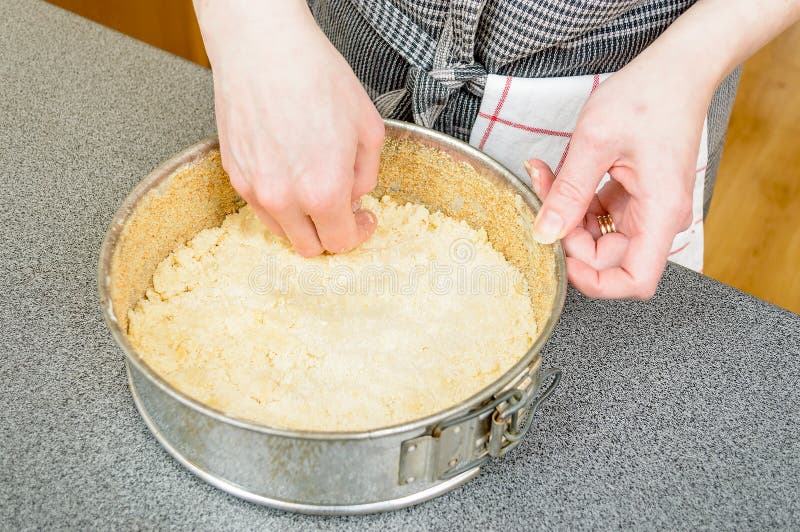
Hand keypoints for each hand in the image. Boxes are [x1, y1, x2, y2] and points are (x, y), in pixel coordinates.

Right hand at [195, 0, 382, 255]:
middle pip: (309, 246)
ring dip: (302, 220)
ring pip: (281, 230)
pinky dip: (279, 200)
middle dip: (330, 232)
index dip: (359, 232)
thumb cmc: (315, 76)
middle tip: (342, 208)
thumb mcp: (367, 126)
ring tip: (314, 185)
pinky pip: (260, 205)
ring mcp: (254, 188)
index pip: (341, 241)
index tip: (363, 218)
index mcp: (323, 190)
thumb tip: (355, 196)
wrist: (263, 47)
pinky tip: (291, 170)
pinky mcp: (234, 174)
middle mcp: (284, 198)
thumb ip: (366, 174)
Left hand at [526, 58, 710, 298]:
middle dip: (566, 236)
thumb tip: (544, 233)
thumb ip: (568, 191)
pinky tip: (556, 176)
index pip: (635, 281)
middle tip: (541, 198)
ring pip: (596, 238)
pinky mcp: (633, 199)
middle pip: (607, 260)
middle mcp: (658, 219)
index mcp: (660, 212)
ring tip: (544, 178)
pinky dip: (573, 202)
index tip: (561, 258)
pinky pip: (597, 217)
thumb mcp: (596, 140)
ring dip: (564, 216)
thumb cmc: (648, 95)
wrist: (675, 69)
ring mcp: (646, 210)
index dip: (596, 282)